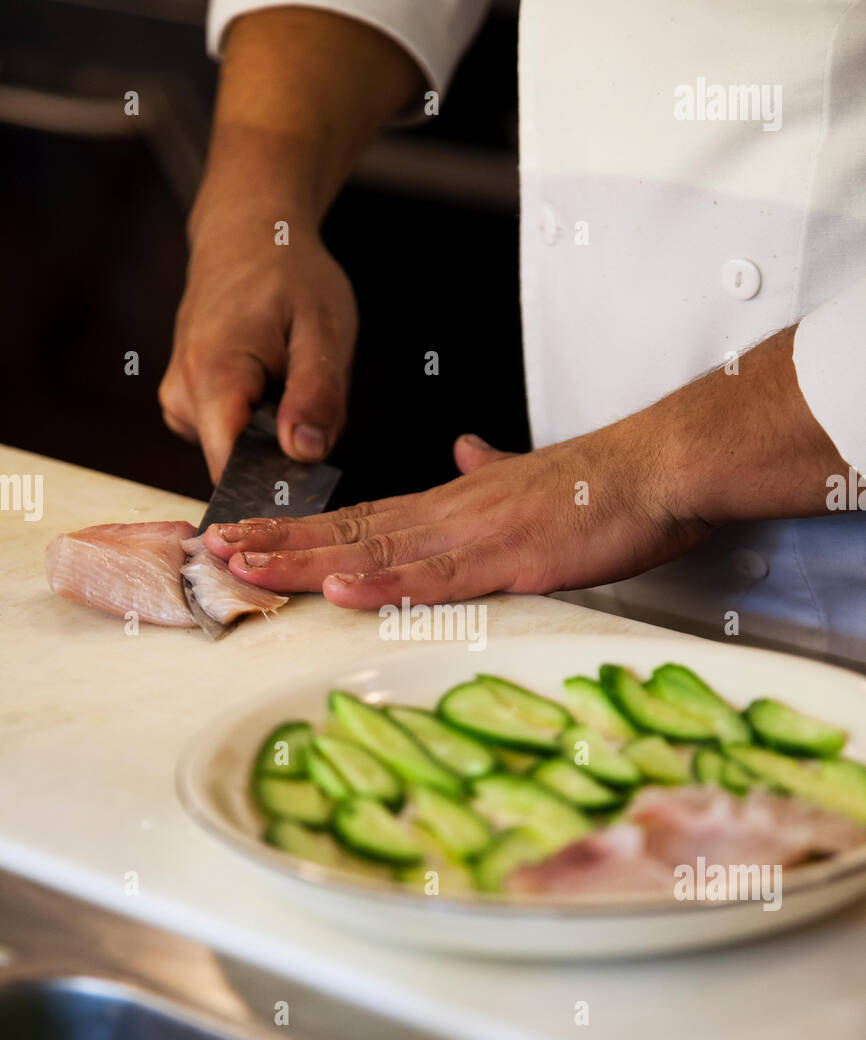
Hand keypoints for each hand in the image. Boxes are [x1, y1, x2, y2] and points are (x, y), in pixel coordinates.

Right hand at [159, 221, 356, 480]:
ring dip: (273, 434)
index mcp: (212, 377)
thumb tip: (304, 454)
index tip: (308, 481)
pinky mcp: (185, 403)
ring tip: (289, 379)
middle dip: (283, 451)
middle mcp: (182, 395)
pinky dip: (258, 422)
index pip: (231, 472)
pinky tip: (270, 383)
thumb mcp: (324, 329)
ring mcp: (178, 401)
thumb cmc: (289, 275)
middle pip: (239, 466)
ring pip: (236, 454)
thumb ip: (317, 395)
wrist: (247, 235)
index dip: (273, 486)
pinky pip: (229, 437)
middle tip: (310, 399)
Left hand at [202, 323, 842, 606]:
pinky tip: (338, 591)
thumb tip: (466, 448)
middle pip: (348, 532)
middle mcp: (448, 515)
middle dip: (278, 544)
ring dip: (306, 562)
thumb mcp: (530, 477)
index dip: (302, 530)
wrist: (654, 471)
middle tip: (214, 552)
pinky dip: (383, 584)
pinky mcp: (507, 559)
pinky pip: (434, 578)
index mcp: (452, 504)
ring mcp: (472, 536)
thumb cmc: (600, 487)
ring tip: (245, 567)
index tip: (252, 535)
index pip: (362, 519)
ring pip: (374, 551)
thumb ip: (491, 468)